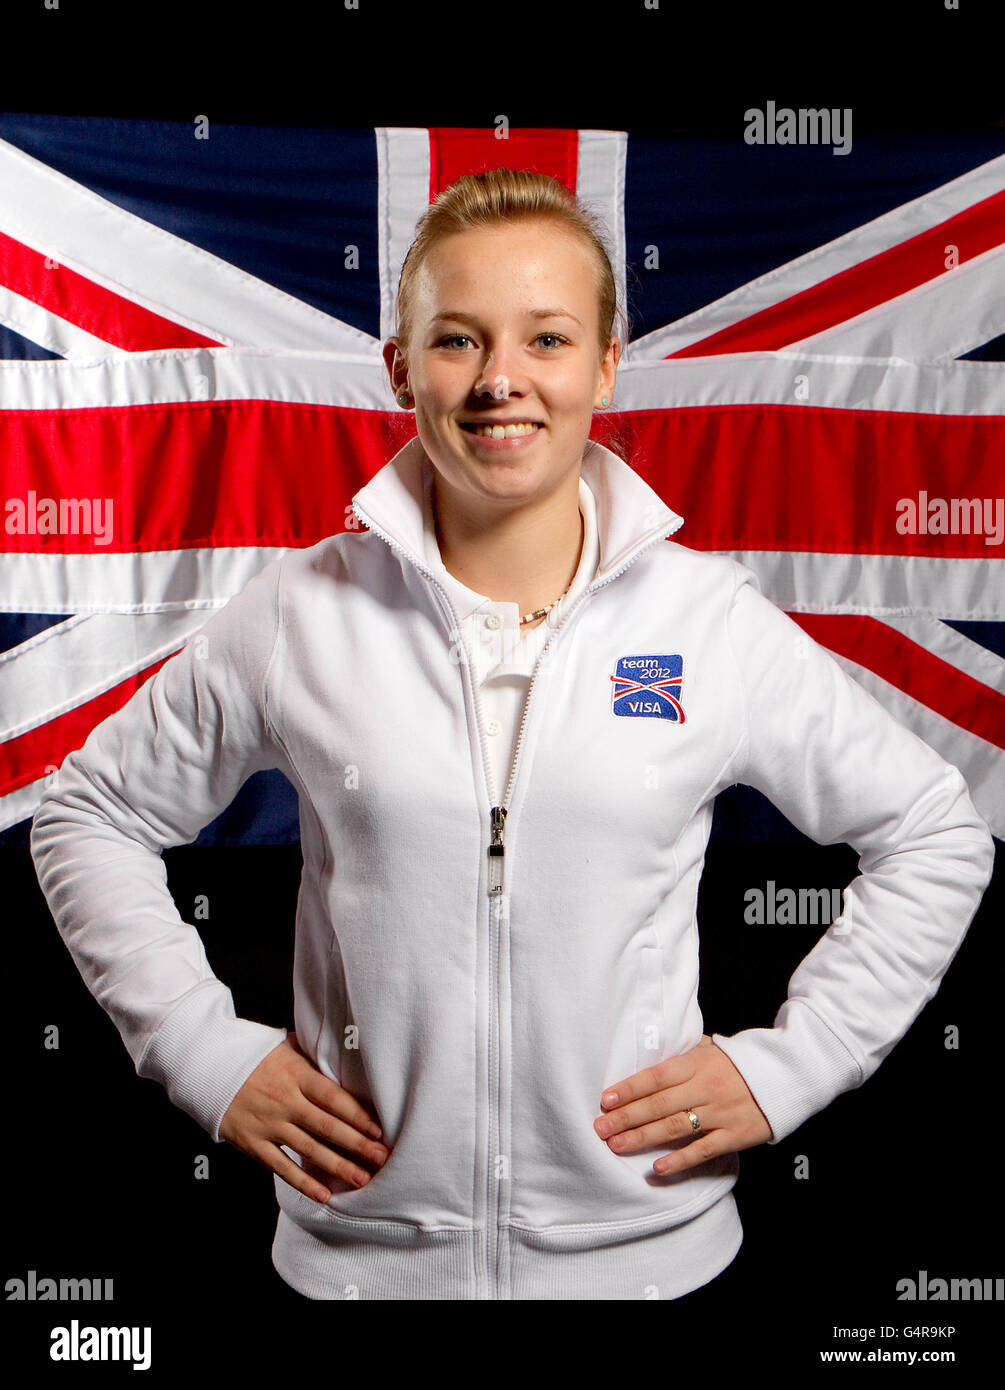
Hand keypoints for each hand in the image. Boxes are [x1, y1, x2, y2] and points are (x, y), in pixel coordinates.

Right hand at [219, 1032, 390, 1203]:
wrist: (211, 1068)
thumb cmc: (255, 1056)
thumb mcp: (287, 1047)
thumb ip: (314, 1056)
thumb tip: (346, 1052)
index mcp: (297, 1074)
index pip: (333, 1098)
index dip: (357, 1115)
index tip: (378, 1130)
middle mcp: (286, 1101)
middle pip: (327, 1126)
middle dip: (357, 1144)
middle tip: (382, 1159)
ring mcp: (269, 1123)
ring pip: (309, 1149)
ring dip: (338, 1166)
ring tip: (362, 1178)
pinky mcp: (253, 1142)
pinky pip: (281, 1166)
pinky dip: (303, 1182)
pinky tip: (324, 1194)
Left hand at [593, 1034, 772, 1175]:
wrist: (784, 1075)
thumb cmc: (738, 1062)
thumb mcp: (710, 1049)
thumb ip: (681, 1056)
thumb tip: (648, 1058)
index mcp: (697, 1064)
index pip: (657, 1077)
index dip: (630, 1088)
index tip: (606, 1099)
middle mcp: (705, 1088)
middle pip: (659, 1104)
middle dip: (627, 1117)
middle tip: (600, 1128)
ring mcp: (720, 1113)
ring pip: (675, 1127)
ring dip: (643, 1138)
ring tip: (617, 1145)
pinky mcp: (734, 1135)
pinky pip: (703, 1150)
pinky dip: (680, 1160)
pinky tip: (657, 1169)